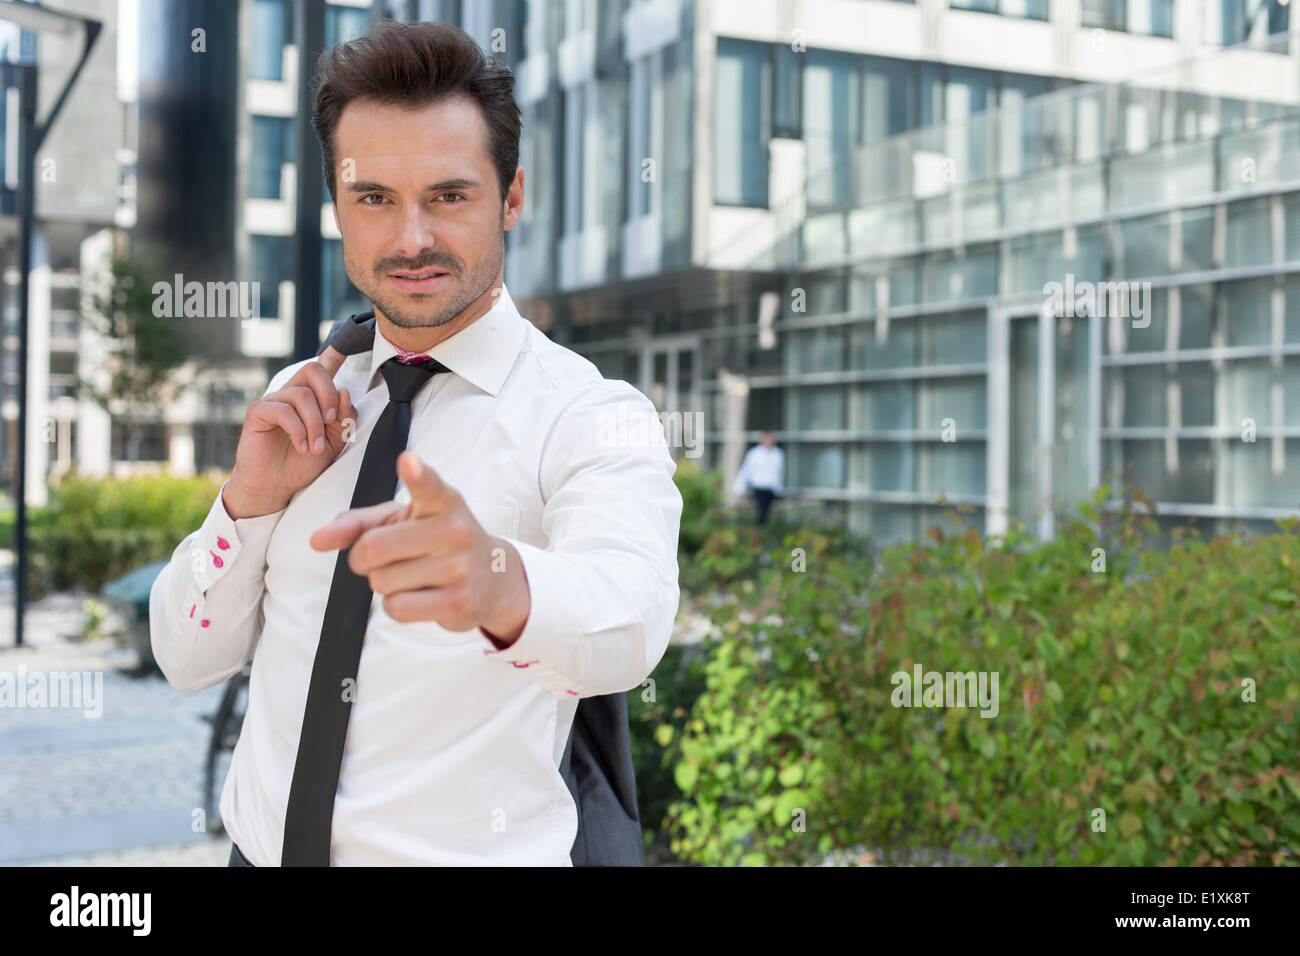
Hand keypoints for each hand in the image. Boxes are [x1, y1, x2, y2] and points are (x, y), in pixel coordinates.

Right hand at [225, 347, 357, 518]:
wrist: (278, 486)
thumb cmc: (303, 463)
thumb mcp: (334, 442)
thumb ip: (343, 419)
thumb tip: (345, 392)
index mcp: (310, 397)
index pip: (323, 372)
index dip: (336, 388)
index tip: (339, 418)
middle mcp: (290, 394)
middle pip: (312, 371)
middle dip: (329, 396)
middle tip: (331, 422)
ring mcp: (273, 401)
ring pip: (302, 395)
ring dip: (314, 424)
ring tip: (315, 448)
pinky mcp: (257, 412)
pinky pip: (282, 410)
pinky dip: (298, 430)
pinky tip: (301, 447)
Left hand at [309, 450, 531, 640]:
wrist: (494, 577)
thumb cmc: (436, 541)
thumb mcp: (401, 520)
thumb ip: (357, 524)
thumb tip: (316, 540)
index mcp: (442, 501)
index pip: (428, 485)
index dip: (416, 474)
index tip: (408, 461)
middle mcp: (455, 530)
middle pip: (374, 548)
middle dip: (363, 559)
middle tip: (383, 557)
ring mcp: (460, 567)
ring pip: (382, 582)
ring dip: (384, 583)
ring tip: (412, 575)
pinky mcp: (460, 602)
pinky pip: (397, 608)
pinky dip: (396, 605)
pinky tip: (420, 595)